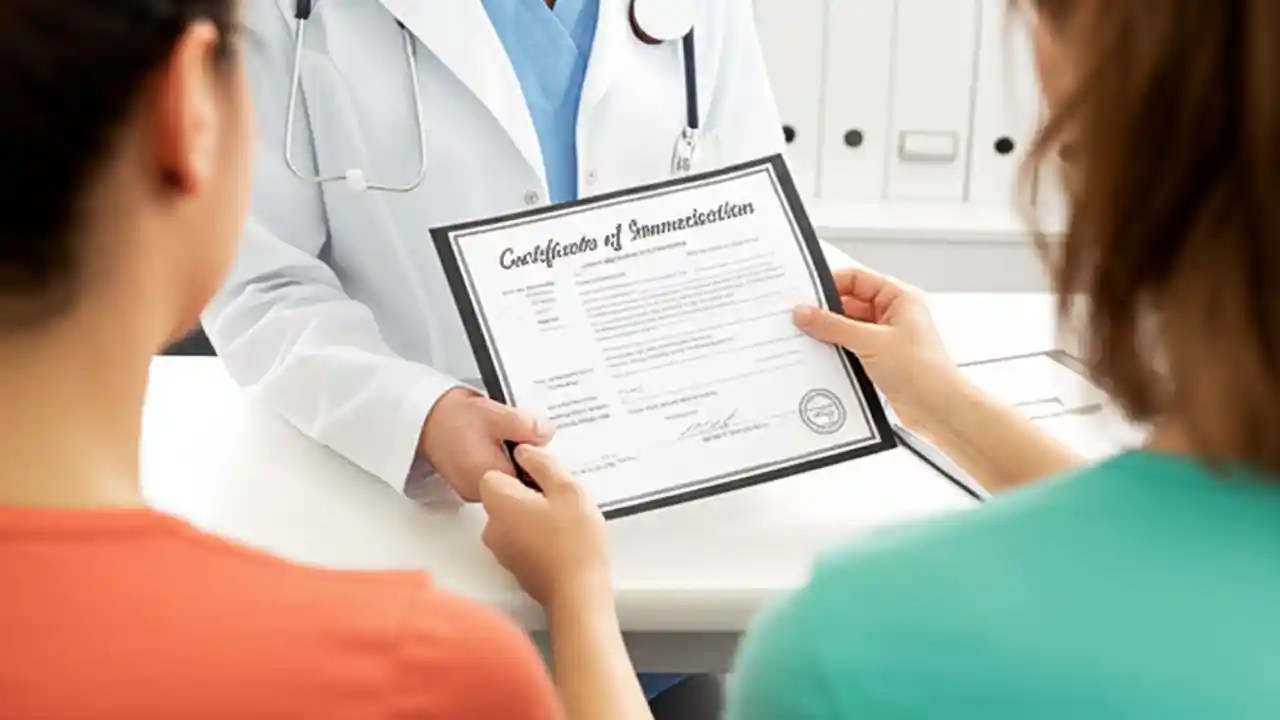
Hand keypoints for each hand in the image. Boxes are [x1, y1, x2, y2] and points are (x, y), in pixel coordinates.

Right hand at [419, 388, 553, 501]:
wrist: (423, 418)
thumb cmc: (453, 417)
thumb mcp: (494, 414)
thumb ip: (524, 425)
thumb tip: (546, 435)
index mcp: (488, 477)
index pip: (530, 481)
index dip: (538, 460)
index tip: (534, 442)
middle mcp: (478, 492)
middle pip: (518, 484)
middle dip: (525, 461)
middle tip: (517, 436)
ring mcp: (472, 491)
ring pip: (506, 481)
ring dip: (511, 462)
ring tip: (501, 438)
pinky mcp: (468, 485)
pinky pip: (492, 477)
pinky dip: (497, 463)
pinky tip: (493, 446)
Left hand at [479, 445, 610, 611]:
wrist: (577, 594)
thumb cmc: (574, 544)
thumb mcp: (567, 489)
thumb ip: (543, 463)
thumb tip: (526, 452)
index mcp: (500, 503)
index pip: (493, 473)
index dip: (519, 470)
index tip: (542, 475)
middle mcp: (493, 527)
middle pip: (504, 496)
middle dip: (529, 494)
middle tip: (560, 500)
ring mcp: (502, 550)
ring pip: (513, 519)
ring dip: (534, 516)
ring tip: (565, 523)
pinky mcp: (515, 567)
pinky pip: (521, 540)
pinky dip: (538, 537)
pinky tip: (562, 541)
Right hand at [793, 265, 961, 431]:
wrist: (938, 409)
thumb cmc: (922, 371)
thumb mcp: (870, 342)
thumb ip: (833, 326)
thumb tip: (805, 313)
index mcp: (899, 297)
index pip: (857, 279)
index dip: (831, 284)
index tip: (806, 296)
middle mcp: (894, 314)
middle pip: (850, 303)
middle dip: (827, 313)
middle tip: (802, 321)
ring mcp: (887, 337)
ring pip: (849, 327)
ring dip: (831, 334)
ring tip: (811, 341)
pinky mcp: (880, 359)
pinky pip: (851, 347)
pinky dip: (837, 351)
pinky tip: (823, 358)